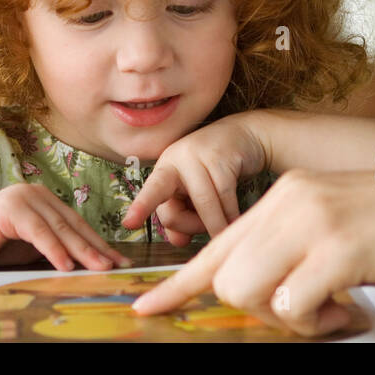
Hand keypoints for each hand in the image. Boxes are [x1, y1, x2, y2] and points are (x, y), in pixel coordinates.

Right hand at [0, 184, 131, 270]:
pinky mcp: (11, 210)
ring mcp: (24, 199)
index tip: (118, 261)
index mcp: (45, 201)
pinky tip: (66, 265)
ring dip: (82, 250)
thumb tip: (84, 265)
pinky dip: (54, 249)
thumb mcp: (28, 247)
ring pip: (60, 228)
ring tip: (100, 268)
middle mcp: (38, 195)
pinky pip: (38, 232)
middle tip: (117, 266)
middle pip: (73, 225)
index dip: (98, 243)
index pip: (77, 224)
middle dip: (97, 248)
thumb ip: (52, 247)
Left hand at [121, 115, 269, 245]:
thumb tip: (178, 241)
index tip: (128, 224)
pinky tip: (237, 220)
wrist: (246, 133)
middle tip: (209, 231)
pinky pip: (225, 197)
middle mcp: (175, 158)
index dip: (141, 207)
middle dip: (190, 228)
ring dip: (216, 226)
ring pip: (203, 205)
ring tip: (225, 233)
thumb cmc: (217, 168)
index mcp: (164, 169)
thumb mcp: (195, 191)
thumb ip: (183, 216)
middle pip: (173, 210)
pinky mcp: (221, 157)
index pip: (151, 191)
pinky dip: (231, 215)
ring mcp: (197, 155)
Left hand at [130, 165, 374, 335]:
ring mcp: (313, 221)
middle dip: (258, 313)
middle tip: (308, 314)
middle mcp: (289, 200)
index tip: (147, 308)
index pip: (217, 244)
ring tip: (332, 310)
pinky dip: (320, 322)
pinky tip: (351, 307)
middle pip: (225, 278)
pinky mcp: (340, 247)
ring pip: (248, 292)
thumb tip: (274, 295)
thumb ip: (300, 247)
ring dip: (287, 320)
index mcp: (286, 193)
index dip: (178, 283)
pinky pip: (295, 305)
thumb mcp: (342, 223)